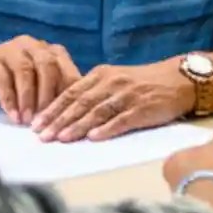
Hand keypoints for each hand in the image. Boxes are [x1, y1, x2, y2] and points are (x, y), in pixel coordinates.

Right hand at [0, 36, 80, 124]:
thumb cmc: (12, 83)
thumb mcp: (37, 84)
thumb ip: (55, 91)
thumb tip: (77, 113)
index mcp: (48, 50)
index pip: (65, 67)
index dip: (69, 91)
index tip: (70, 115)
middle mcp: (31, 45)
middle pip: (48, 65)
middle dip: (49, 94)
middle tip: (49, 119)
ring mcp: (10, 51)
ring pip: (26, 71)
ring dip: (29, 99)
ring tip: (29, 122)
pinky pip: (3, 80)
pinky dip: (10, 100)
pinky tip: (14, 117)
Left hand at [31, 61, 193, 141]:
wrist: (177, 79)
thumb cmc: (142, 83)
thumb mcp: (114, 80)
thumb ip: (92, 92)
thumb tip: (65, 110)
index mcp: (100, 74)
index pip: (70, 93)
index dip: (52, 109)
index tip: (35, 124)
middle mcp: (110, 82)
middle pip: (79, 103)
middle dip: (58, 120)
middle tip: (42, 136)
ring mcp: (126, 95)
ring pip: (96, 111)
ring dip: (77, 126)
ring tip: (62, 138)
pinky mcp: (142, 108)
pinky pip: (121, 119)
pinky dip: (106, 129)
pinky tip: (93, 138)